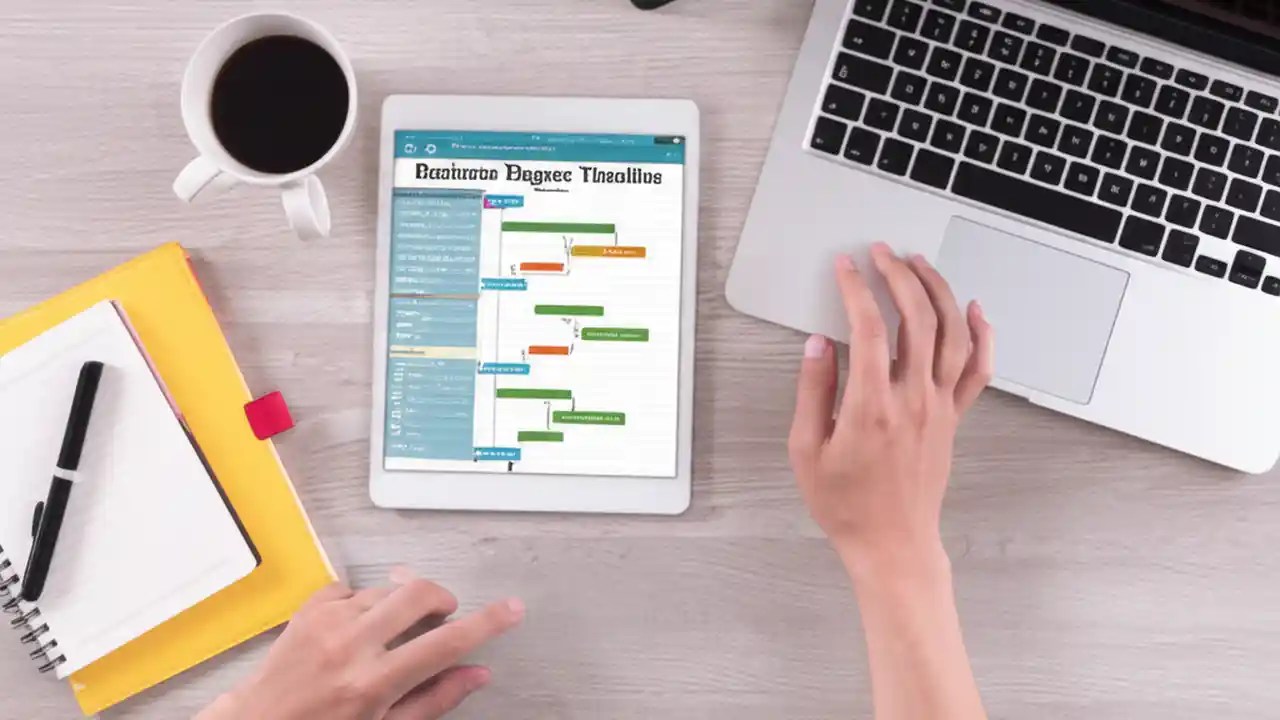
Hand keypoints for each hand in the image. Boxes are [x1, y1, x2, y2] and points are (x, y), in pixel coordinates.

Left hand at [196, 568, 523, 719]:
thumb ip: (433, 700)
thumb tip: (475, 674)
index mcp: (373, 684)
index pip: (446, 643)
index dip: (486, 623)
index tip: (511, 609)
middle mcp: (350, 646)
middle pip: (418, 595)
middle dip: (442, 599)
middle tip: (444, 616)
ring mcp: (326, 623)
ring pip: (388, 589)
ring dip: (402, 604)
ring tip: (392, 633)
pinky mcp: (308, 610)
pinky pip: (353, 588)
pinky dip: (365, 602)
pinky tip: (359, 625)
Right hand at [788, 244, 992, 572]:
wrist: (892, 543)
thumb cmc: (847, 505)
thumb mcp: (807, 450)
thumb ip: (813, 392)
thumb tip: (818, 346)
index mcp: (871, 407)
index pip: (868, 329)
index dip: (856, 290)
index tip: (845, 269)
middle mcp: (913, 401)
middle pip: (917, 318)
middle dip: (898, 275)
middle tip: (881, 254)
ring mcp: (939, 407)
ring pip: (951, 333)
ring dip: (937, 290)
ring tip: (918, 265)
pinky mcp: (953, 418)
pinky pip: (978, 369)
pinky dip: (981, 334)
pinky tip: (973, 309)